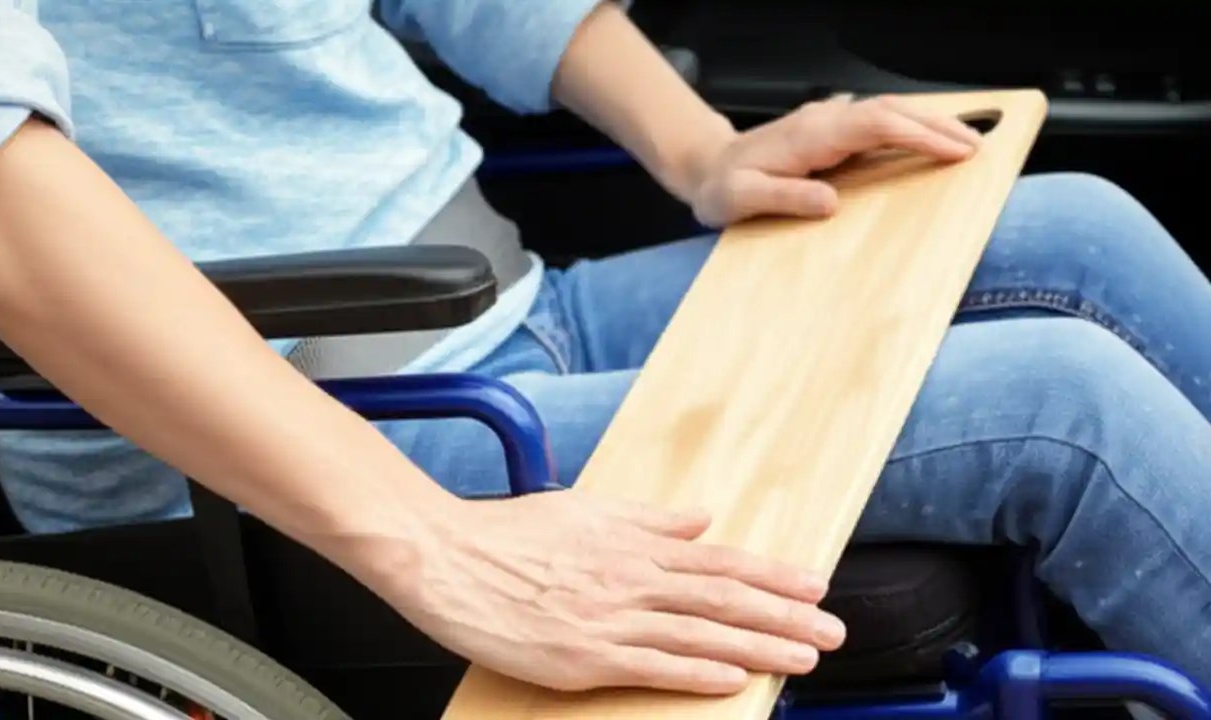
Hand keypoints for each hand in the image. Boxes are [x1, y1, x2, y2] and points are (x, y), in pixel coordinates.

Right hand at [363, 490, 845, 694]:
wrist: (446, 558)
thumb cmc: (510, 533)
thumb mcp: (585, 510)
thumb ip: (649, 518)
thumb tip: (700, 517)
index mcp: (632, 543)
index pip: (719, 561)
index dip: (772, 575)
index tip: (814, 586)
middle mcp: (630, 579)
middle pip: (722, 599)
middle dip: (784, 616)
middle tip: (831, 632)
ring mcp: (607, 620)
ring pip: (698, 634)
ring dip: (757, 647)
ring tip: (802, 658)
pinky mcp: (581, 658)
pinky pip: (651, 667)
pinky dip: (697, 673)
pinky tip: (734, 679)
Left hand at [686, 95, 984, 226]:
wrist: (705, 168)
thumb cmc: (722, 187)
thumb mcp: (741, 199)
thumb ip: (783, 199)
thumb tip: (830, 203)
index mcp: (809, 135)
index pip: (876, 126)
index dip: (918, 136)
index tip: (953, 151)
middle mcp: (822, 121)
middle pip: (891, 112)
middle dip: (937, 126)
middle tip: (977, 147)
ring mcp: (827, 122)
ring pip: (887, 112)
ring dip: (927, 124)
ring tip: (965, 141)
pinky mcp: (829, 131)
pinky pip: (876, 122)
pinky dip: (908, 127)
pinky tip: (928, 138)